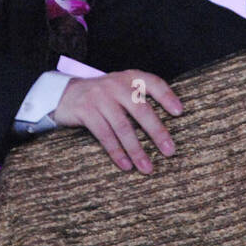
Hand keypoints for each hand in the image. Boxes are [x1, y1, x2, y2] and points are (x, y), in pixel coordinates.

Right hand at [50, 70, 182, 173]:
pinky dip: (116, 152)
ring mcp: (100, 98)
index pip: (153, 83)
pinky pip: (105, 135)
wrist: (66, 94)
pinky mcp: (86, 111)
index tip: (179, 113)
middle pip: (141, 110)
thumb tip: (164, 128)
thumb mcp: (121, 89)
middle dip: (157, 132)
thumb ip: (139, 98)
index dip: (167, 97)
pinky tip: (126, 165)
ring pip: (123, 127)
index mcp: (129, 77)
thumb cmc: (103, 96)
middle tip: (169, 151)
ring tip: (147, 167)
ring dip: (137, 150)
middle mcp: (116, 85)